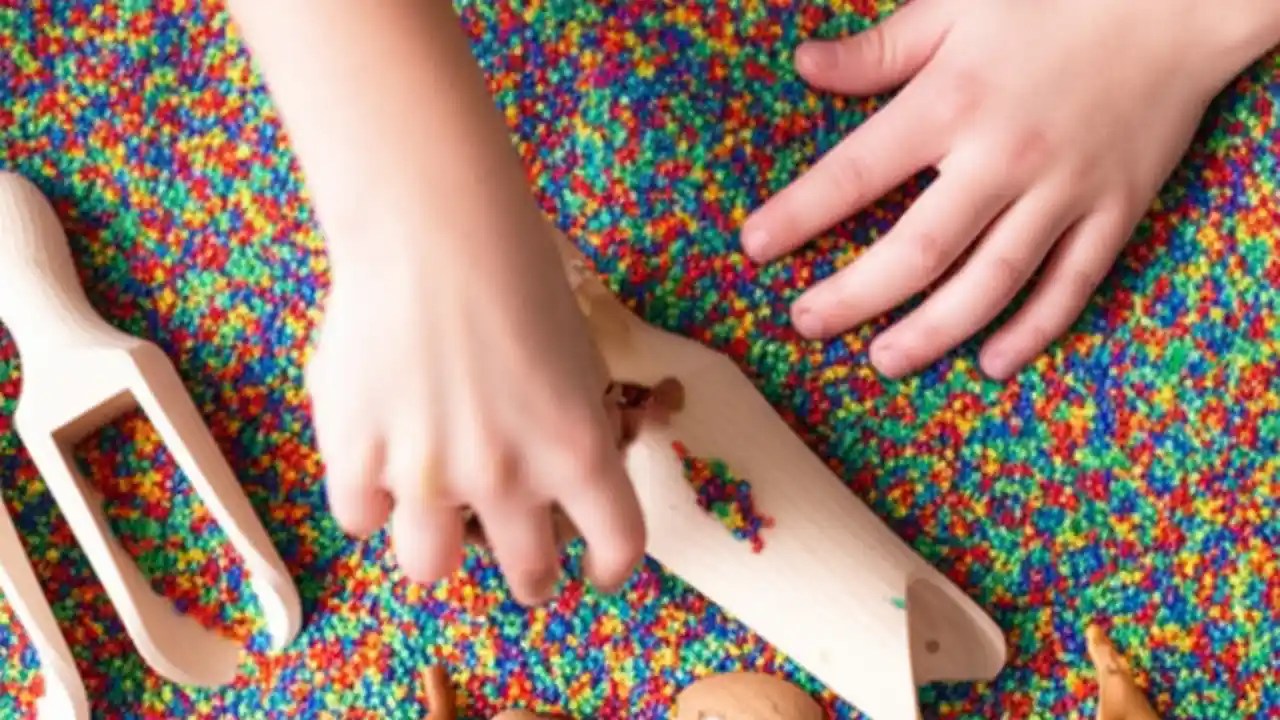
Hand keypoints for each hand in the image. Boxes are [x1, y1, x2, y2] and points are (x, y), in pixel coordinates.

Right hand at [305, 210, 644, 605]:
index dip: (612, 568)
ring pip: (431, 568)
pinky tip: (376, 462)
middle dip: (532, 577)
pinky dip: (369, 498)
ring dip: (441, 547)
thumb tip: (564, 467)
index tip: (599, 571)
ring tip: (437, 515)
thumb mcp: (578, 354)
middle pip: (527, 576)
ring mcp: (427, 476)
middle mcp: (507, 479)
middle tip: (522, 559)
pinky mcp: (356, 457)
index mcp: (577, 450)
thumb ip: (572, 426)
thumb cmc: (516, 271)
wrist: (432, 229)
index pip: (617, 545)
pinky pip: (359, 517)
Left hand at [743, 0, 1279, 378]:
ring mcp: (1063, 193)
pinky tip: (994, 362)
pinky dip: (1034, 331)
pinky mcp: (1113, 213)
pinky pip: (1071, 287)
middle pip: (917, 252)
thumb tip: (806, 68)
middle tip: (806, 323)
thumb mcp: (957, 6)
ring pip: (990, 285)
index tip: (753, 248)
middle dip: (854, 296)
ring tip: (884, 361)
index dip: (799, 215)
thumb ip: (881, 50)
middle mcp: (1002, 160)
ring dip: (932, 332)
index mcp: (952, 104)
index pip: (856, 174)